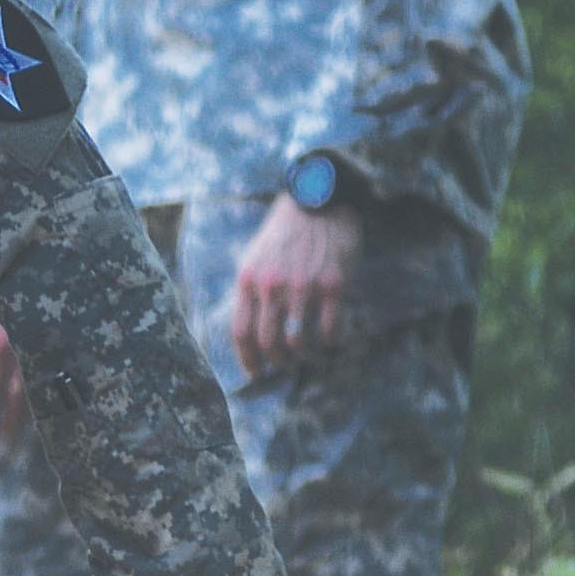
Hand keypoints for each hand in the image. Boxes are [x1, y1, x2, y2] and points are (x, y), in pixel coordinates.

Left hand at [229, 195, 362, 380]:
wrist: (316, 203)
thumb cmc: (284, 234)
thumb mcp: (254, 259)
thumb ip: (252, 291)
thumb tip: (251, 330)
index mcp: (248, 281)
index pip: (241, 332)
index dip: (247, 358)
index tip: (255, 372)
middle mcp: (272, 286)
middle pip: (268, 342)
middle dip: (276, 362)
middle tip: (284, 366)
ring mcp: (303, 286)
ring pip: (298, 340)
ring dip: (303, 356)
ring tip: (307, 356)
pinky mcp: (333, 285)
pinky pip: (330, 328)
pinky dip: (330, 342)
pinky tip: (330, 341)